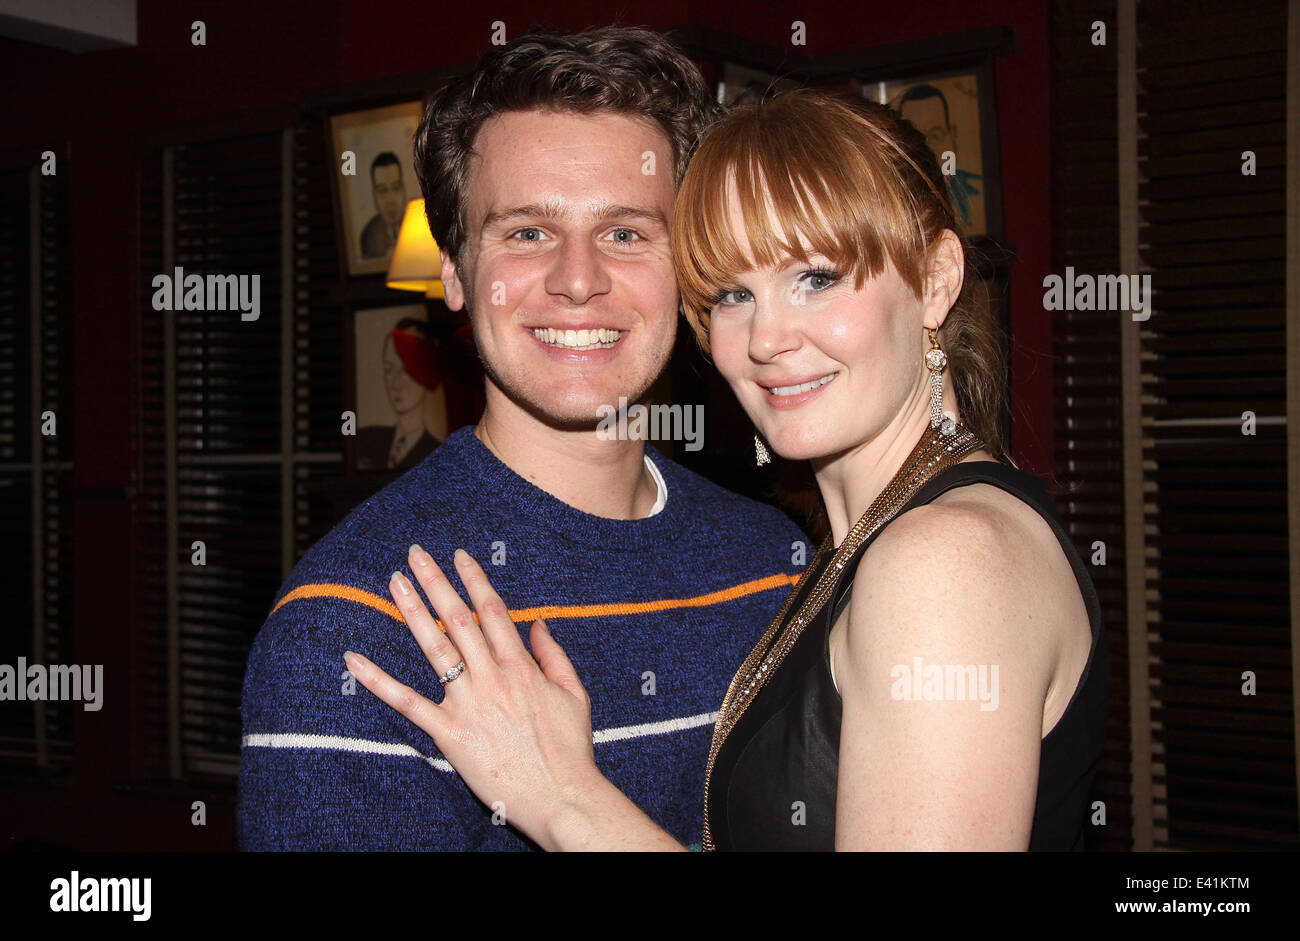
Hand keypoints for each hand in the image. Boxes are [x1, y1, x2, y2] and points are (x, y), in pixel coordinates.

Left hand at [345, 545, 600, 848]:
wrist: (563, 797)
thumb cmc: (571, 749)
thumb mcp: (576, 695)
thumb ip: (555, 656)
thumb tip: (538, 623)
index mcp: (521, 666)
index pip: (492, 610)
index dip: (473, 579)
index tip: (458, 556)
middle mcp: (492, 678)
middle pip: (458, 618)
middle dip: (435, 581)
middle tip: (415, 553)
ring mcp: (468, 704)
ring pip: (434, 647)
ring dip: (411, 610)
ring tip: (394, 581)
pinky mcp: (449, 733)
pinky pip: (407, 702)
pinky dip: (378, 680)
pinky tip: (354, 659)